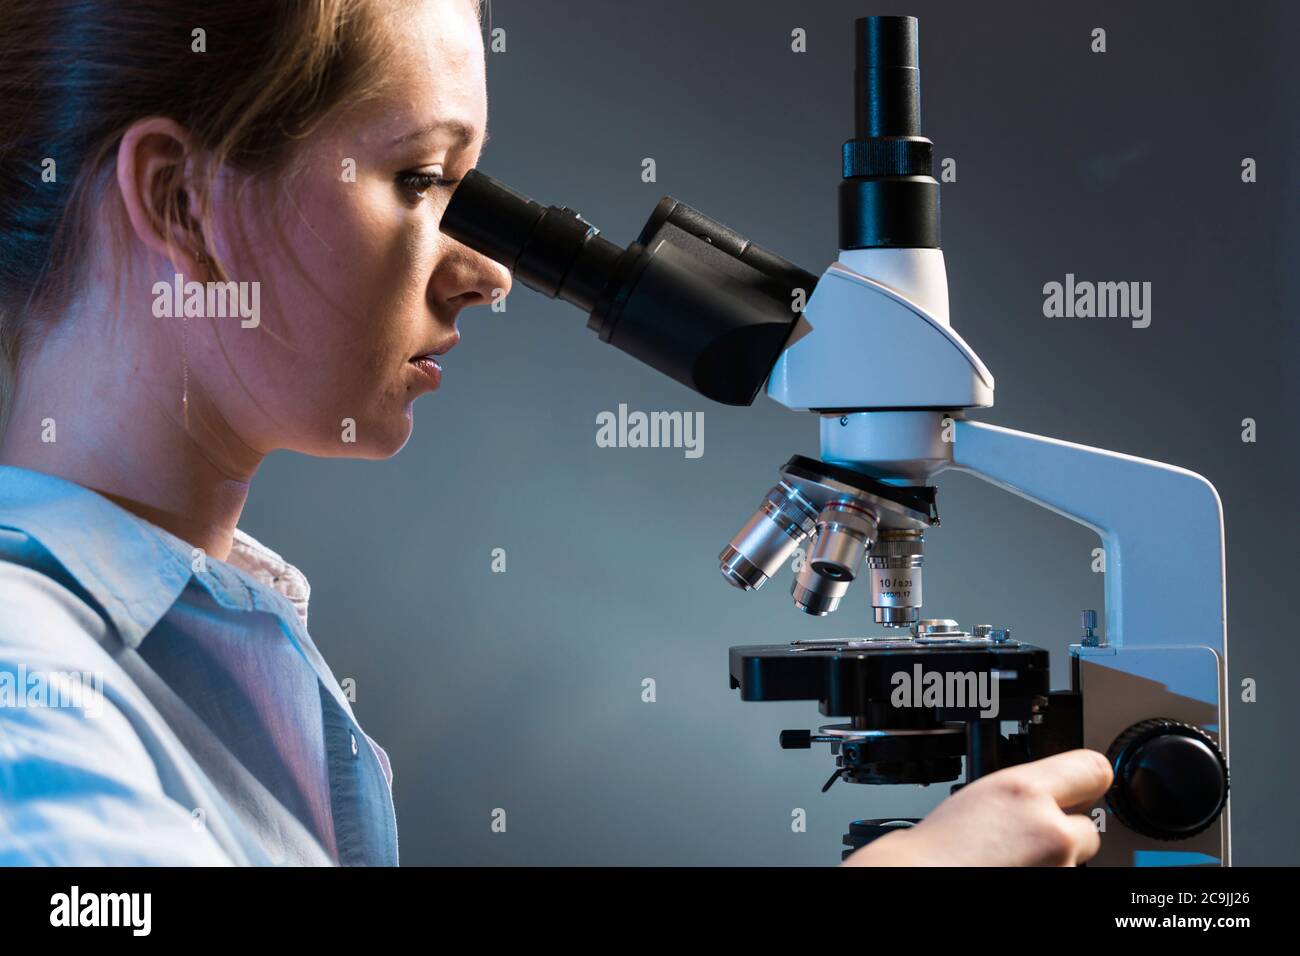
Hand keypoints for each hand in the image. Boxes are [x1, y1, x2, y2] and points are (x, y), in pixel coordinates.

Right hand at [842, 749, 1112, 866]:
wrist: (920, 877)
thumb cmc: (937, 849)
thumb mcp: (978, 795)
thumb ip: (1021, 790)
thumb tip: (1049, 791)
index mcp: (1024, 792)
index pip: (1093, 768)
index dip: (1086, 776)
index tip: (1086, 781)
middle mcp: (1051, 832)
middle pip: (1086, 825)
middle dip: (1062, 830)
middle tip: (1024, 835)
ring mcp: (1059, 868)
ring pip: (1073, 858)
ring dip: (1052, 857)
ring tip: (1008, 856)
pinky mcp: (1060, 888)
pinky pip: (1062, 875)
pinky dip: (1044, 872)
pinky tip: (1010, 867)